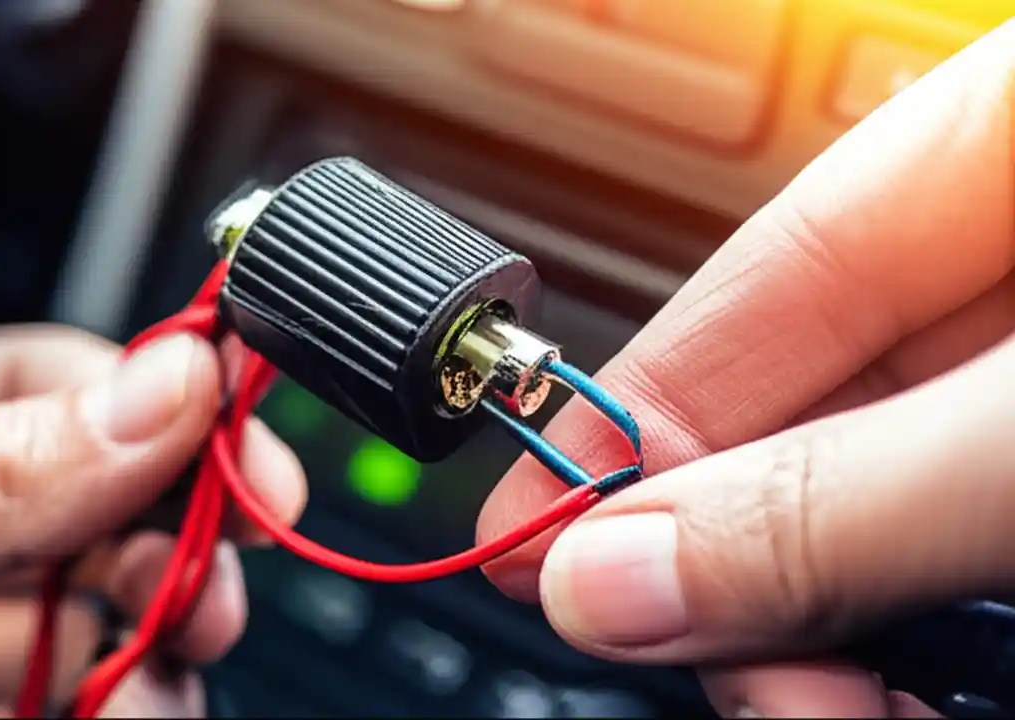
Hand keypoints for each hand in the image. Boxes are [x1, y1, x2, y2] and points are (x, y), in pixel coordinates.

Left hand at [0, 325, 304, 716]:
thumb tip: (162, 392)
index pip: (42, 383)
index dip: (156, 405)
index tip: (244, 445)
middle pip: (73, 507)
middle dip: (160, 540)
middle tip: (215, 585)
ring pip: (63, 620)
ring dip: (138, 647)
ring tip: (166, 679)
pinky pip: (30, 701)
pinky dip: (96, 711)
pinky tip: (125, 714)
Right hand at [479, 19, 1013, 718]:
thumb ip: (838, 502)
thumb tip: (612, 571)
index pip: (779, 267)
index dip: (644, 414)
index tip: (545, 535)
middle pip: (829, 402)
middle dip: (753, 562)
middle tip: (713, 668)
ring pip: (906, 498)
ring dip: (848, 630)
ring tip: (842, 715)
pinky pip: (981, 544)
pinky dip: (945, 636)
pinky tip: (927, 693)